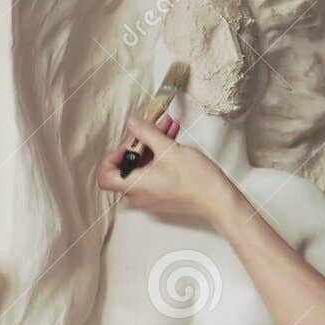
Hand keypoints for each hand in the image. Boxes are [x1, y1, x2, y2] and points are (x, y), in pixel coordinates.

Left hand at [97, 115, 234, 221]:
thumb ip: (146, 134)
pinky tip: (172, 140)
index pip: (105, 175)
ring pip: (143, 167)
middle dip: (140, 143)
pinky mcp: (162, 195)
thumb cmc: (197, 181)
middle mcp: (139, 195)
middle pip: (127, 166)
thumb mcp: (169, 150)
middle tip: (153, 128)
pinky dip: (160, 157)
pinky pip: (153, 173)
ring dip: (153, 146)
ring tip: (167, 128)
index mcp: (135, 186)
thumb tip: (132, 123)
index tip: (128, 143)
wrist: (218, 200)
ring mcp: (151, 196)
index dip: (112, 156)